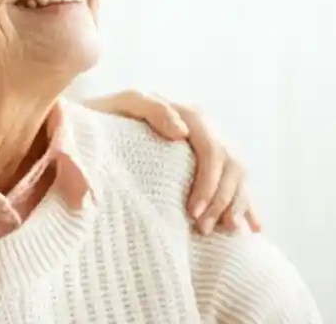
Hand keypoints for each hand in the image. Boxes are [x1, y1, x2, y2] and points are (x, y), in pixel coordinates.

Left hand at [81, 90, 260, 235]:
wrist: (84, 126)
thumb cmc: (102, 118)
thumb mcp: (120, 105)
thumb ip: (149, 107)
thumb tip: (182, 132)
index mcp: (184, 112)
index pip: (211, 148)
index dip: (207, 183)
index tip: (192, 212)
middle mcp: (200, 125)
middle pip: (228, 164)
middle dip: (220, 199)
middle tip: (202, 228)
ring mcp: (206, 142)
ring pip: (237, 174)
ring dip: (233, 204)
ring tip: (222, 230)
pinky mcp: (204, 161)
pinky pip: (235, 182)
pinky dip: (244, 204)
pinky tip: (251, 226)